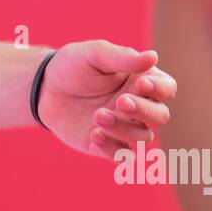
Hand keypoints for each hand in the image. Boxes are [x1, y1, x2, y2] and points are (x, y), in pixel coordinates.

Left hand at [37, 40, 176, 159]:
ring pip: (142, 138)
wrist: (44, 87)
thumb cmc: (74, 65)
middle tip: (120, 101)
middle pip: (160, 116)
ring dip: (123, 128)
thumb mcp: (95, 54)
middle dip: (144, 111)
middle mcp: (138, 106)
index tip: (142, 84)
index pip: (167, 88)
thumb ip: (123, 58)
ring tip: (98, 115)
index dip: (160, 89)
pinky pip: (122, 156)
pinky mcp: (106, 145)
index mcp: (141, 81)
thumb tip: (153, 56)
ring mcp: (123, 127)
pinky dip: (113, 149)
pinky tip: (94, 134)